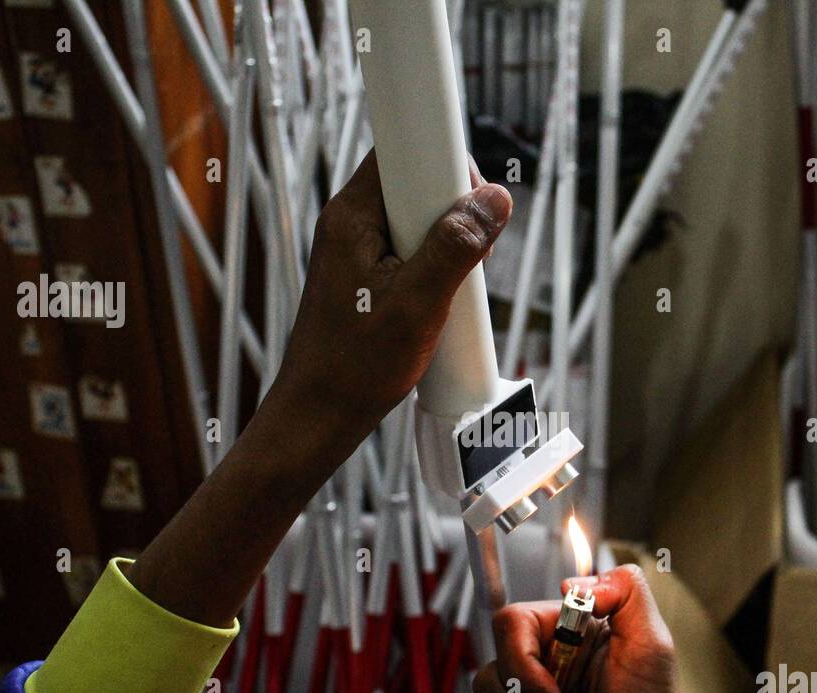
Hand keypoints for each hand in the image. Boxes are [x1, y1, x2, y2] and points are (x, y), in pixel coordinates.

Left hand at [270, 150, 511, 444]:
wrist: (321, 415)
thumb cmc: (355, 367)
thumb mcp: (417, 305)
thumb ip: (455, 248)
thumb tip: (495, 199)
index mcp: (351, 217)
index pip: (401, 153)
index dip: (443, 167)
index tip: (470, 203)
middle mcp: (350, 225)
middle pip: (415, 186)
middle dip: (454, 215)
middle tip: (468, 260)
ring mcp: (357, 251)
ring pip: (418, 223)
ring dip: (448, 249)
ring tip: (452, 291)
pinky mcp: (367, 277)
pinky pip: (412, 253)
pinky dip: (435, 272)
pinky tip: (440, 305)